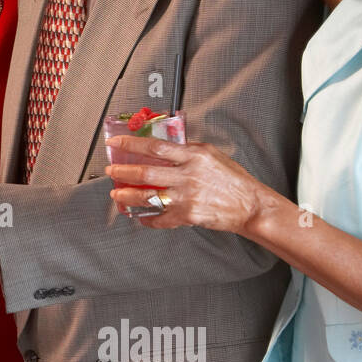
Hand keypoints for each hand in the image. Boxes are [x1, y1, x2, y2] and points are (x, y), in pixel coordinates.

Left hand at [105, 135, 267, 233]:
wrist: (250, 205)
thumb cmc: (233, 180)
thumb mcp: (212, 154)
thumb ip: (188, 149)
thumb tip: (165, 145)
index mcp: (194, 156)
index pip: (155, 146)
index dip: (132, 144)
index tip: (117, 142)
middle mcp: (188, 176)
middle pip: (146, 172)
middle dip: (123, 171)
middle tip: (112, 170)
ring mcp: (186, 197)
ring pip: (147, 196)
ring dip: (127, 196)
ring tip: (116, 194)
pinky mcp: (188, 215)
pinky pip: (160, 218)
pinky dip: (147, 218)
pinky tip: (140, 216)